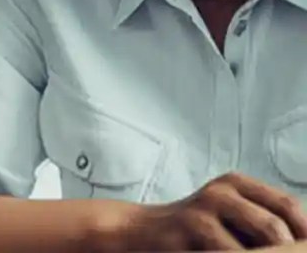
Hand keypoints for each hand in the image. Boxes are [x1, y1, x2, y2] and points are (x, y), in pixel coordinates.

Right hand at [115, 172, 306, 249]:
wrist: (138, 231)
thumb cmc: (192, 229)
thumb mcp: (226, 214)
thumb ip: (259, 221)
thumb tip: (303, 242)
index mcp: (236, 183)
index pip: (287, 205)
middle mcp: (220, 192)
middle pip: (274, 226)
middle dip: (290, 251)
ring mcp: (201, 212)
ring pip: (254, 245)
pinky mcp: (187, 232)